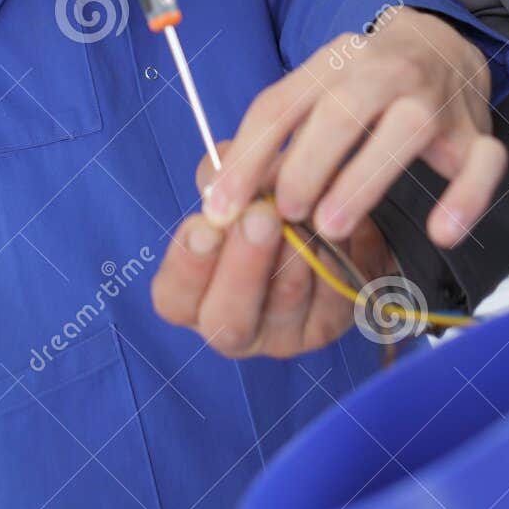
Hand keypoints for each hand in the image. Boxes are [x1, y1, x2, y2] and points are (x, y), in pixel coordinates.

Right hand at [151, 148, 396, 356]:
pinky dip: (331, 257)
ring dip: (294, 253)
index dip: (188, 264)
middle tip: (261, 217)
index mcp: (194, 296)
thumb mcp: (241, 178)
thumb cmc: (269, 200)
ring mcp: (283, 336)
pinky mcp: (327, 327)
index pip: (175, 296)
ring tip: (302, 213)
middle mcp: (233, 326)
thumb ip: (224, 172)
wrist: (329, 220)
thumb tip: (220, 172)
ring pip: (285, 302)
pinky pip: (329, 296)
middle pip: (229, 318)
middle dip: (244, 265)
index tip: (206, 225)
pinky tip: (332, 227)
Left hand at [200, 7, 507, 250]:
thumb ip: (278, 141)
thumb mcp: (319, 93)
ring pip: (407, 128)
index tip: (221, 209)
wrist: (445, 45)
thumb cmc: (367, 87)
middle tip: (285, 213)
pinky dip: (466, 198)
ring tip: (331, 226)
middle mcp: (384, 72)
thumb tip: (223, 197)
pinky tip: (441, 233)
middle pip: (342, 110)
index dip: (247, 157)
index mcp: (333, 63)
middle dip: (307, 164)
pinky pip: (483, 161)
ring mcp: (436, 99)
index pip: (281, 103)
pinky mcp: (476, 132)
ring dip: (365, 179)